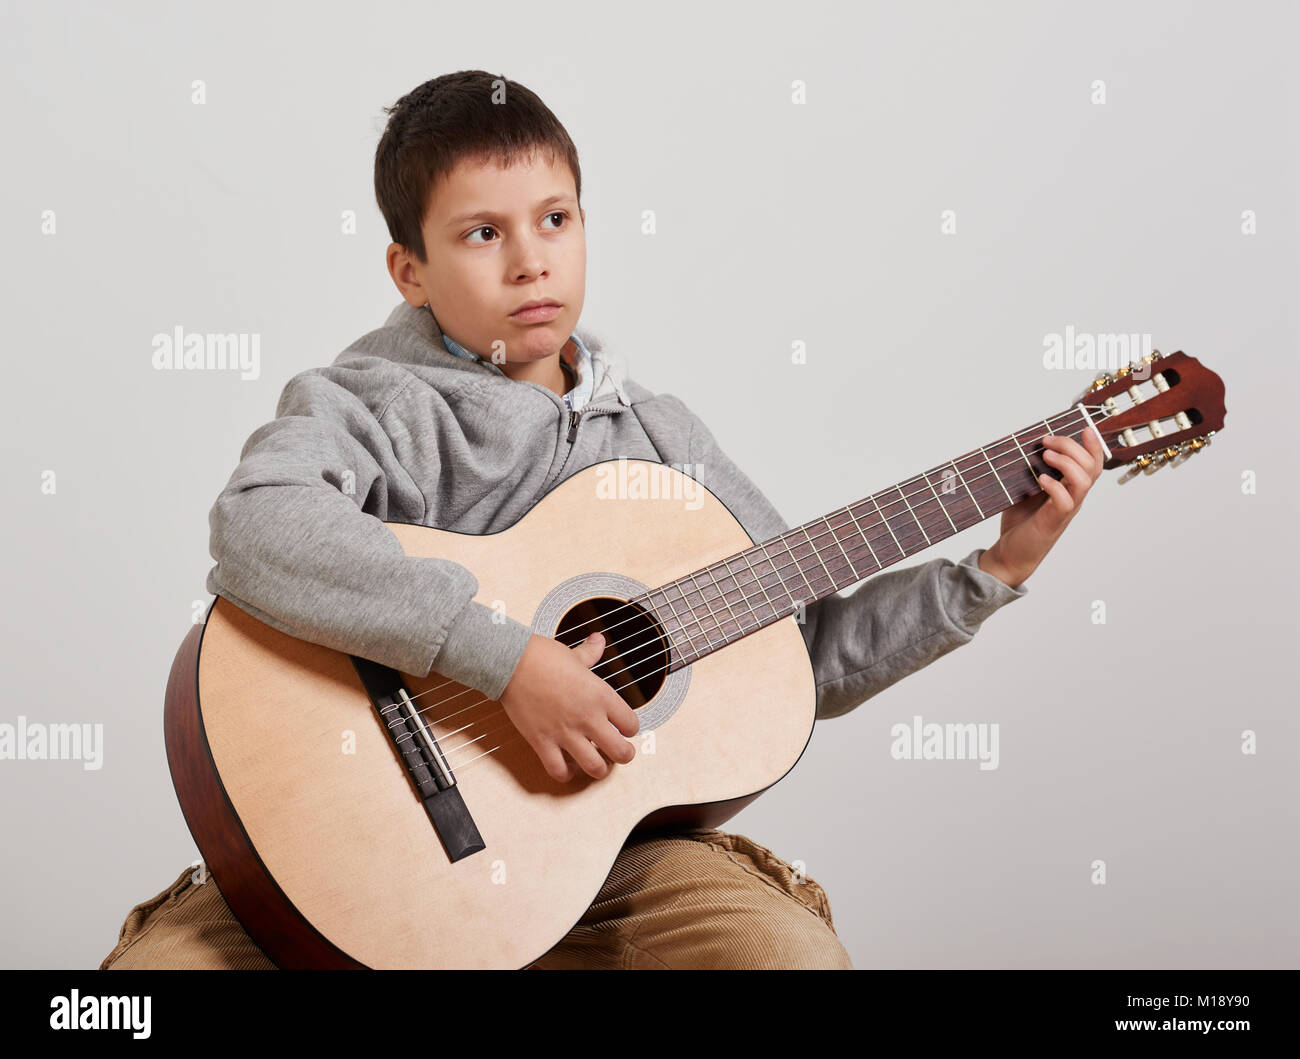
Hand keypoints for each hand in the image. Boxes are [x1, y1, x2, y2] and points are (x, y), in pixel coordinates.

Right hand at [498, 632, 639, 782]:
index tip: (623, 728)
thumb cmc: (542, 657)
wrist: (512, 662)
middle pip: (621, 752)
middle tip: (619, 752)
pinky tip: (569, 765)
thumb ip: (591, 653)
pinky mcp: (542, 741)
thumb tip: (598, 640)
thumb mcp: (574, 654)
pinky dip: (567, 773)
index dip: (630, 728)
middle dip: (624, 755)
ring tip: (596, 763)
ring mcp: (565, 732)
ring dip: (599, 769)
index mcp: (600, 695)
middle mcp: (587, 717)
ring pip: (595, 768)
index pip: (631, 724)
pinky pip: (559, 770)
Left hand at [979, 428, 1104, 588]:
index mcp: (1071, 489)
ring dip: (1066, 463)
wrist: (1011, 553)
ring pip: (1083, 482)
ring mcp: (1065, 511)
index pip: (1092, 464)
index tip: (1084, 428)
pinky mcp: (1052, 522)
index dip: (1093, 445)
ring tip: (1045, 456)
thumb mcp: (1025, 488)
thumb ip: (1030, 469)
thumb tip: (1025, 445)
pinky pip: (1065, 502)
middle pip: (1091, 468)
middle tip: (1047, 441)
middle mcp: (1073, 498)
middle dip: (1072, 447)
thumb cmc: (1020, 521)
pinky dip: (1055, 487)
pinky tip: (1041, 479)